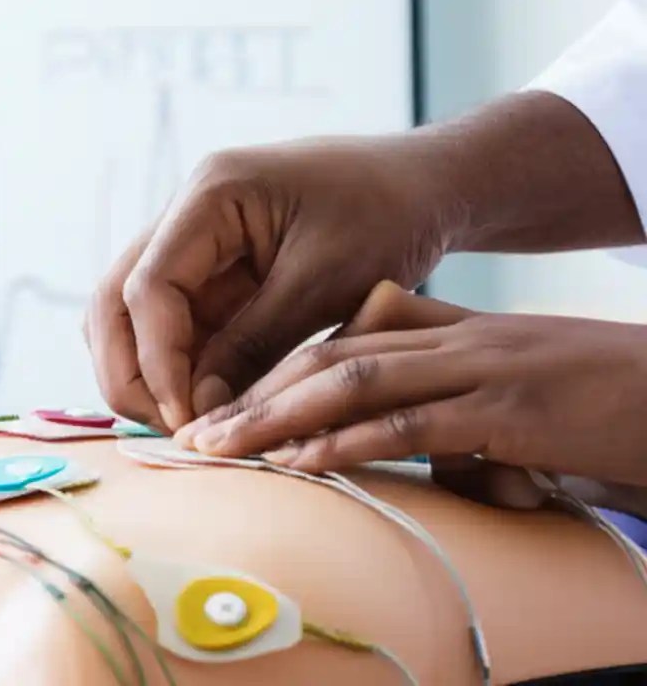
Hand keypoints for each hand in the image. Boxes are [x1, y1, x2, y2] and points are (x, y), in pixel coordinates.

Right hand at [84, 139, 450, 431]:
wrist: (426, 186)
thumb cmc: (389, 215)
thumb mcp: (324, 284)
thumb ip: (253, 345)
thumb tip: (198, 414)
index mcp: (211, 194)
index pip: (147, 286)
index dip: (157, 360)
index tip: (186, 417)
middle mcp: (185, 214)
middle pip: (114, 301)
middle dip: (130, 372)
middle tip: (171, 430)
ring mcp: (192, 243)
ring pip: (131, 318)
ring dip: (146, 374)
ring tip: (188, 426)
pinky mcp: (210, 273)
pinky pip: (173, 327)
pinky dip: (179, 369)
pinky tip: (205, 408)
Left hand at [176, 282, 646, 488]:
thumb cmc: (598, 402)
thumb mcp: (510, 393)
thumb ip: (450, 406)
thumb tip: (400, 444)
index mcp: (447, 333)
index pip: (339, 345)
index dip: (273, 377)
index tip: (222, 411)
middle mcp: (450, 340)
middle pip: (328, 358)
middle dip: (255, 396)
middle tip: (196, 432)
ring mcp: (477, 367)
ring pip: (353, 382)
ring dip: (277, 418)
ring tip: (221, 447)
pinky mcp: (506, 406)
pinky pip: (410, 422)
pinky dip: (347, 442)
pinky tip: (300, 461)